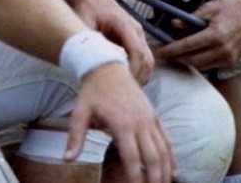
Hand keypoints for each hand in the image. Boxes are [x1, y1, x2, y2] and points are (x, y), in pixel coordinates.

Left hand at [60, 0, 153, 83]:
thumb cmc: (85, 7)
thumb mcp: (82, 22)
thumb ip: (88, 40)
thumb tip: (89, 62)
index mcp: (124, 25)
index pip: (137, 53)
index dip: (134, 72)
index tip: (125, 85)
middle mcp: (135, 29)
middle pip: (147, 59)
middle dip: (139, 78)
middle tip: (125, 93)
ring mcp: (137, 33)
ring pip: (147, 60)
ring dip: (140, 75)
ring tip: (125, 89)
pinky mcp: (133, 37)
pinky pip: (141, 57)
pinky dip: (137, 69)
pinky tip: (124, 79)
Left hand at [66, 64, 174, 182]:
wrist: (107, 67)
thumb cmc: (92, 92)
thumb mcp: (79, 112)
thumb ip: (75, 137)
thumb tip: (67, 159)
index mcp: (122, 124)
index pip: (132, 158)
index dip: (135, 178)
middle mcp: (140, 123)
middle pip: (152, 157)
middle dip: (154, 179)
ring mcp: (150, 119)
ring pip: (163, 150)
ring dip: (165, 171)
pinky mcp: (154, 115)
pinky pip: (166, 139)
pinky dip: (171, 156)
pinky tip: (173, 171)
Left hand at [156, 0, 240, 69]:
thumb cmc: (231, 8)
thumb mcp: (209, 8)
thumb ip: (191, 18)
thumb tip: (174, 24)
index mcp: (216, 35)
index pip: (187, 46)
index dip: (171, 49)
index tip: (160, 51)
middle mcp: (223, 49)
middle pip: (192, 60)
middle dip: (176, 58)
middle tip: (164, 54)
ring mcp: (229, 57)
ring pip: (201, 65)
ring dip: (186, 61)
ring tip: (175, 54)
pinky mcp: (232, 61)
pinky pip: (210, 66)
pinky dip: (199, 62)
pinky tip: (190, 55)